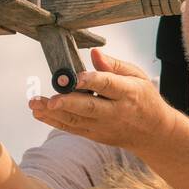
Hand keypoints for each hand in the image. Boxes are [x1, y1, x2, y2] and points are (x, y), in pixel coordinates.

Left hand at [28, 47, 179, 153]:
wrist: (153, 133)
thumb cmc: (144, 98)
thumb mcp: (137, 76)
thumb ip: (114, 65)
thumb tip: (94, 53)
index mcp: (128, 93)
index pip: (108, 85)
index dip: (92, 80)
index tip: (77, 77)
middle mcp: (115, 112)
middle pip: (89, 107)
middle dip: (67, 103)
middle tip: (49, 100)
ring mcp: (104, 126)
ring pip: (77, 120)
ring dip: (53, 113)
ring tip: (34, 104)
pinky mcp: (96, 135)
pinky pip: (73, 129)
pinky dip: (56, 122)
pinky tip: (40, 114)